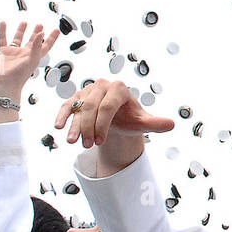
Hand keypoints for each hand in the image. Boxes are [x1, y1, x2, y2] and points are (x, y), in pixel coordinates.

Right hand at [0, 21, 58, 100]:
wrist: (5, 83)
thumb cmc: (20, 75)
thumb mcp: (32, 59)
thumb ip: (37, 46)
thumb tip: (42, 33)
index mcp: (35, 56)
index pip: (46, 45)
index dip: (52, 38)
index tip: (56, 30)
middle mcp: (25, 53)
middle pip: (33, 41)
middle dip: (37, 33)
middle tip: (40, 25)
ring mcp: (14, 52)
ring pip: (18, 39)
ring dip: (21, 31)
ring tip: (24, 23)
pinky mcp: (2, 52)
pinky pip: (2, 38)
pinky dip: (2, 31)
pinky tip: (3, 23)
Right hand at [55, 80, 173, 167]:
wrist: (118, 118)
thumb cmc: (131, 119)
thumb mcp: (143, 122)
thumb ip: (155, 123)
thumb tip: (172, 125)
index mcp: (120, 88)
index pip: (108, 106)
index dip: (103, 124)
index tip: (101, 142)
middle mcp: (103, 86)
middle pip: (91, 107)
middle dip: (89, 127)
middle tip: (88, 145)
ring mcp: (88, 90)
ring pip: (79, 108)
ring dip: (75, 126)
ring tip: (72, 142)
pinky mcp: (76, 98)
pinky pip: (68, 106)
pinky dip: (62, 115)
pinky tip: (58, 127)